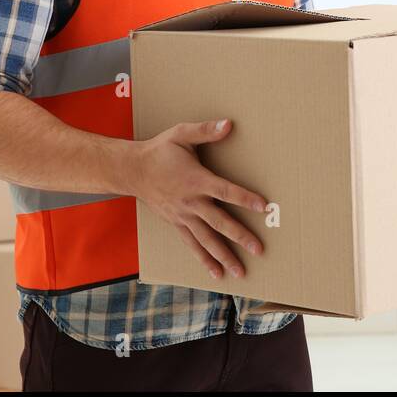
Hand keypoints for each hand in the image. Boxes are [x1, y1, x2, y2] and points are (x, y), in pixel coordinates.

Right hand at [130, 119, 266, 280]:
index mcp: (196, 180)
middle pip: (219, 222)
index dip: (244, 198)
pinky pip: (193, 245)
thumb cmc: (160, 151)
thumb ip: (206, 130)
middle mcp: (191, 202)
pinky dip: (205, 260)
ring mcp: (183, 216)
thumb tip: (229, 124)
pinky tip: (217, 272)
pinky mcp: (177, 224)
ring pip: (207, 240)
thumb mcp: (181, 134)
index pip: (225, 191)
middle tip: (259, 249)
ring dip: (224, 256)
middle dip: (240, 236)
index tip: (263, 206)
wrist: (132, 170)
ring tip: (241, 272)